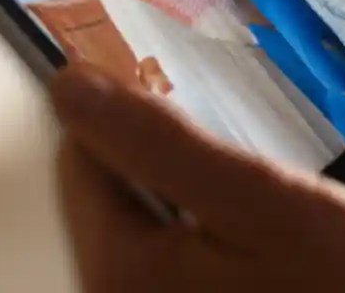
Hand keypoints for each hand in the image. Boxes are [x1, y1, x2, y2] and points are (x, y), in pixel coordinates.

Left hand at [52, 62, 344, 292]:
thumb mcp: (261, 200)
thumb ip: (159, 143)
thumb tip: (75, 92)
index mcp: (125, 275)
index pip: (76, 158)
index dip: (121, 104)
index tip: (166, 71)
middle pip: (111, 198)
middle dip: (165, 154)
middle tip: (235, 130)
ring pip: (151, 228)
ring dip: (196, 192)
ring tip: (264, 184)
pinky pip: (183, 263)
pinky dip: (216, 233)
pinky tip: (270, 232)